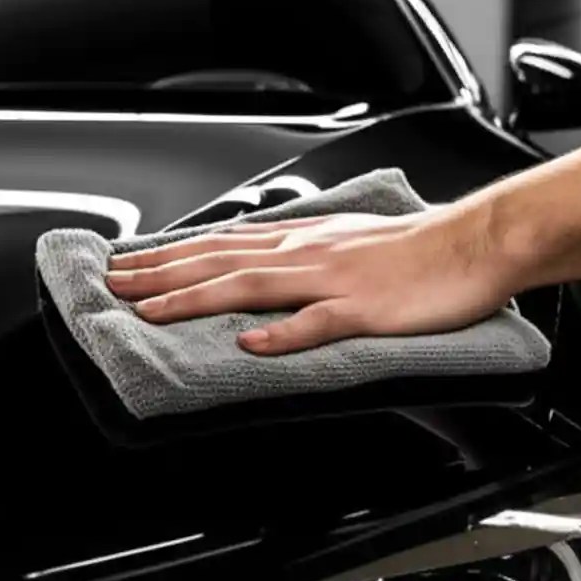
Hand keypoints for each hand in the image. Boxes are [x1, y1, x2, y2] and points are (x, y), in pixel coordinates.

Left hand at [105, 209, 520, 354]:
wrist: (468, 243)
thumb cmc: (405, 246)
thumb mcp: (333, 237)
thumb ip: (287, 248)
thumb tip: (241, 252)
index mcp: (294, 240)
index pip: (214, 246)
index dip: (164, 257)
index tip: (124, 265)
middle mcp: (300, 254)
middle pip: (215, 262)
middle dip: (159, 275)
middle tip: (113, 285)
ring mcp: (329, 281)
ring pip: (250, 286)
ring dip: (196, 298)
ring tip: (152, 311)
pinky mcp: (362, 308)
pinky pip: (318, 323)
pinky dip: (282, 333)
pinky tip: (250, 343)